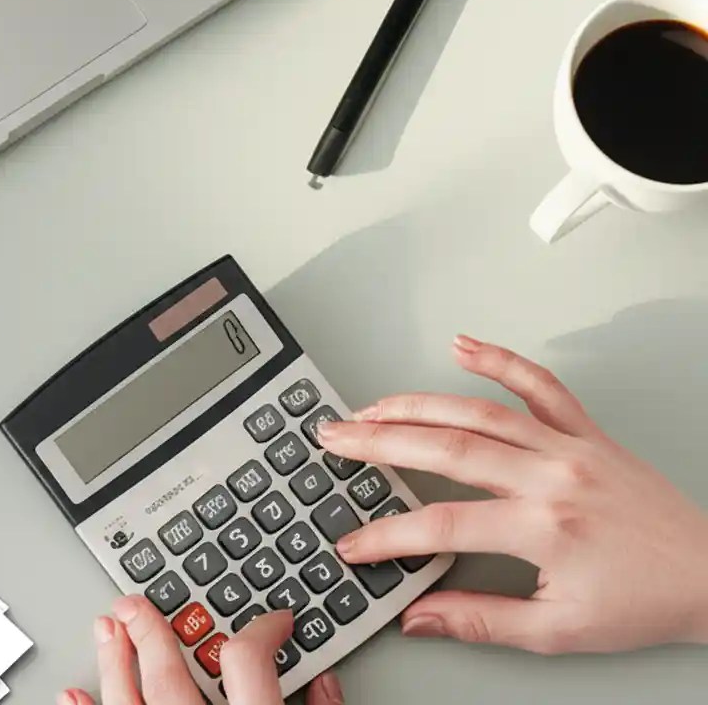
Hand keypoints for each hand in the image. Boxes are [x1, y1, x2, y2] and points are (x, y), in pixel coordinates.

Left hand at [59, 595, 343, 704]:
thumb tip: (323, 682)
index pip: (249, 661)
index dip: (262, 630)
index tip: (273, 622)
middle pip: (168, 676)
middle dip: (152, 632)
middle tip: (135, 603)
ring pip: (127, 702)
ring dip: (114, 662)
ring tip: (104, 628)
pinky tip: (73, 692)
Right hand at [320, 335, 707, 653]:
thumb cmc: (644, 603)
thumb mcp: (557, 631)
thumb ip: (480, 620)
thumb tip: (418, 616)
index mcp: (543, 528)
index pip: (440, 526)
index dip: (386, 536)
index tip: (353, 543)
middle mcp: (551, 476)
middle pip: (446, 447)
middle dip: (378, 443)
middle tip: (333, 439)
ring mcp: (569, 446)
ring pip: (478, 411)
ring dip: (415, 404)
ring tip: (369, 407)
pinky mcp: (587, 432)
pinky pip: (540, 385)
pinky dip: (500, 360)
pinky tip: (462, 347)